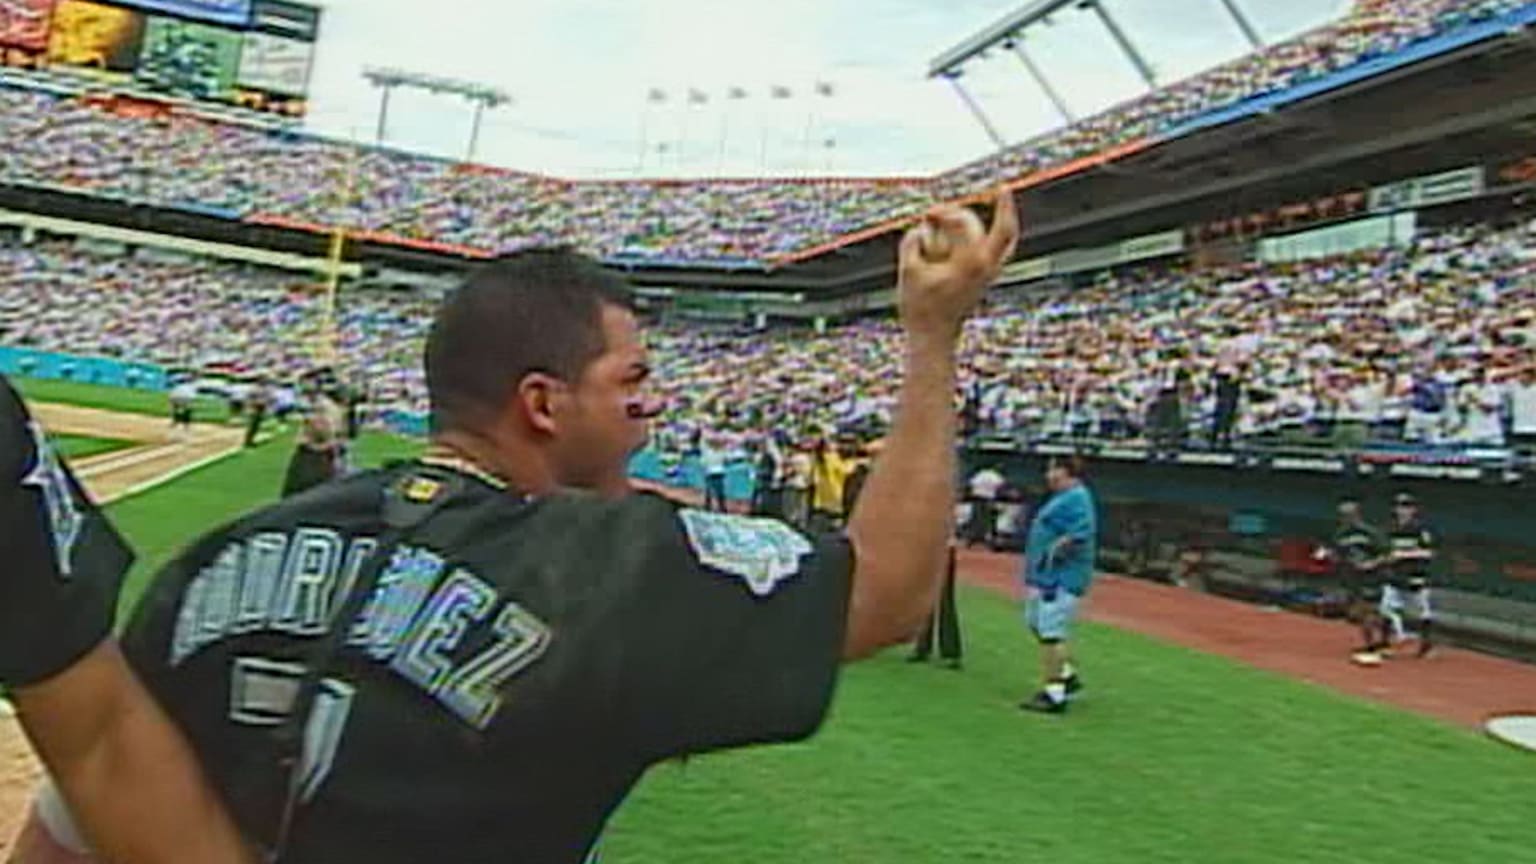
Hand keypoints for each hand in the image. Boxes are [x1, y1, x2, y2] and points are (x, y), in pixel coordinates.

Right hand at [897, 189, 1019, 341]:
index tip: (927, 217)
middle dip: (956, 214)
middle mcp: (985, 265)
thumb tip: (922, 227)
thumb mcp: (908, 271)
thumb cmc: (921, 307)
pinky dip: (1004, 229)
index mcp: (969, 262)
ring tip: (993, 199)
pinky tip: (1004, 212)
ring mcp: (990, 271)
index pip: (962, 222)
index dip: (944, 213)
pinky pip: (1004, 245)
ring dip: (1001, 214)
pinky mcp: (988, 276)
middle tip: (934, 214)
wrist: (934, 335)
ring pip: (1007, 233)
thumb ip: (912, 242)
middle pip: (976, 224)